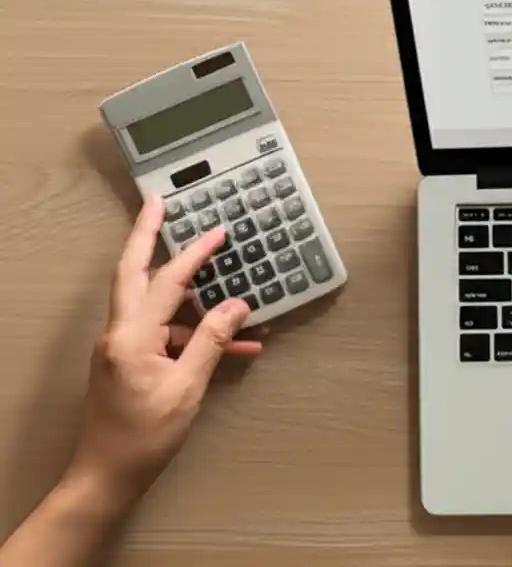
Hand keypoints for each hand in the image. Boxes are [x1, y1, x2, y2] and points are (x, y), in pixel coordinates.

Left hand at [68, 194, 261, 504]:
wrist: (106, 475)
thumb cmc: (145, 435)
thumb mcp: (186, 388)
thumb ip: (211, 341)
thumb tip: (237, 306)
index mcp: (130, 336)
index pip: (164, 282)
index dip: (193, 254)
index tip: (217, 231)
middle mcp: (119, 333)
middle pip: (134, 273)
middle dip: (147, 237)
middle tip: (159, 204)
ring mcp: (121, 347)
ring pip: (156, 306)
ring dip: (191, 297)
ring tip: (227, 285)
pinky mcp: (129, 362)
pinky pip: (165, 336)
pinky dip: (196, 336)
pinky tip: (234, 346)